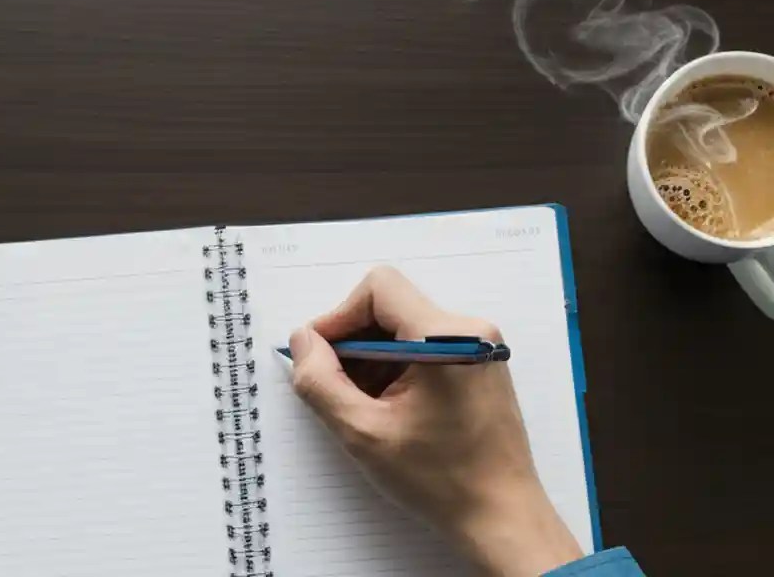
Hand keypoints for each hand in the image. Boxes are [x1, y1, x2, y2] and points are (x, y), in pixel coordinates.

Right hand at [289, 266, 582, 576]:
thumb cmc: (440, 480)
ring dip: (372, 358)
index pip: (378, 288)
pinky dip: (395, 368)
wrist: (502, 517)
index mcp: (445, 337)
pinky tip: (390, 409)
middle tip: (337, 389)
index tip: (320, 355)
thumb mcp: (364, 433)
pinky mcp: (478, 363)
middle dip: (353, 342)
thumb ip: (321, 382)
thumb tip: (302, 341)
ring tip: (366, 407)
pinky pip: (423, 345)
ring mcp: (478, 345)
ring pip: (403, 326)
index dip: (339, 316)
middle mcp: (469, 329)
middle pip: (389, 306)